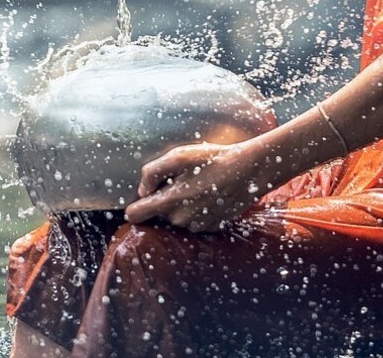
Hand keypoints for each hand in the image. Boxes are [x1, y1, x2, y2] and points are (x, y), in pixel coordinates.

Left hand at [123, 141, 266, 232]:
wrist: (248, 171)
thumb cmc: (211, 159)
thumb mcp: (178, 156)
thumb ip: (152, 172)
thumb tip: (142, 191)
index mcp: (169, 202)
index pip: (135, 215)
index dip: (134, 206)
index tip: (140, 199)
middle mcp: (181, 219)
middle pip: (159, 214)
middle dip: (165, 199)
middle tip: (181, 180)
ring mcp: (198, 226)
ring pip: (178, 217)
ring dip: (182, 204)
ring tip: (198, 184)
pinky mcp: (212, 227)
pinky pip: (195, 221)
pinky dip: (197, 209)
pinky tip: (208, 193)